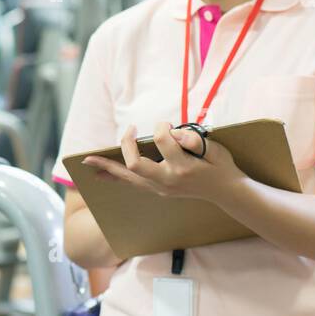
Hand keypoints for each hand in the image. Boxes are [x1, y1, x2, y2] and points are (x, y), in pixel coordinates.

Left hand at [82, 121, 244, 202]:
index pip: (164, 141)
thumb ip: (195, 140)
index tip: (167, 123)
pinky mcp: (157, 190)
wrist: (226, 192)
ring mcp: (161, 188)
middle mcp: (169, 180)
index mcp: (184, 167)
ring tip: (88, 161)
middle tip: (128, 130)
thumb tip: (172, 133)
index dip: (163, 127)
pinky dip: (116, 175)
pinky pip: (132, 183)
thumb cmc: (220, 166)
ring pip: (129, 178)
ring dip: (108, 167)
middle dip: (126, 145)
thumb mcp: (214, 149)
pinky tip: (102, 173)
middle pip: (136, 165)